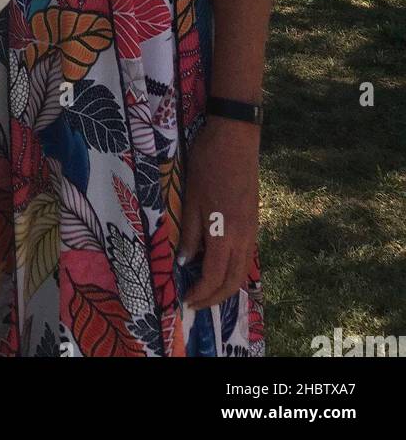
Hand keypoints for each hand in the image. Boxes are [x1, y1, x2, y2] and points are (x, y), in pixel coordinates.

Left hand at [179, 117, 259, 309]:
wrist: (236, 138)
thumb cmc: (208, 164)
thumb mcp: (191, 198)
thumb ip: (191, 233)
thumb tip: (184, 262)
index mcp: (226, 234)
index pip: (214, 277)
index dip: (200, 293)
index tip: (185, 301)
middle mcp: (244, 238)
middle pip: (233, 281)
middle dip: (214, 297)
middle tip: (195, 302)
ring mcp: (252, 229)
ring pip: (242, 270)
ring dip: (225, 285)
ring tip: (205, 288)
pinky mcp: (254, 220)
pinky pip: (246, 255)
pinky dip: (233, 269)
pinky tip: (218, 263)